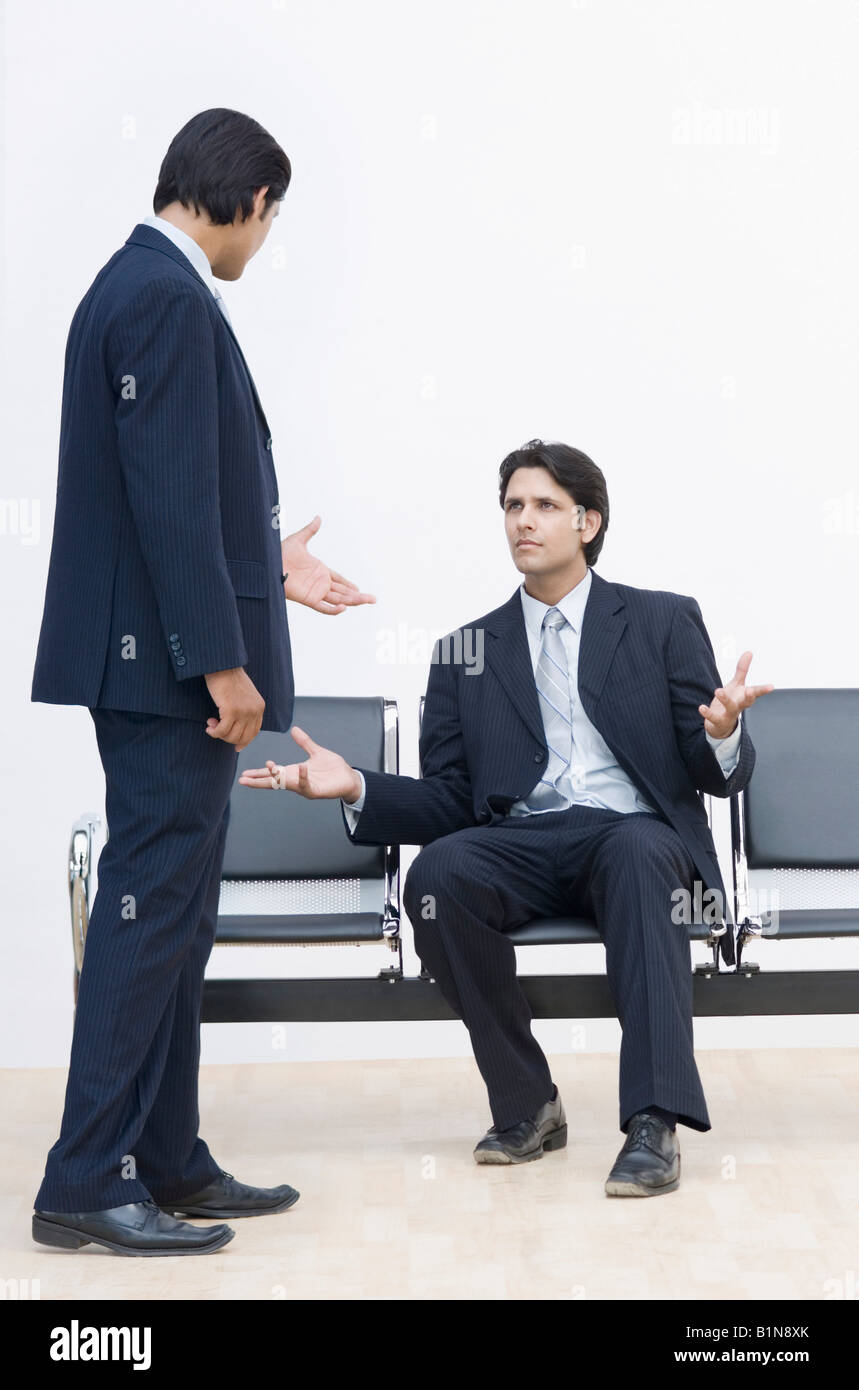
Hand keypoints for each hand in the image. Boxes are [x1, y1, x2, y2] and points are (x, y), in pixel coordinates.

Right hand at [204, 667, 264, 749]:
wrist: (222, 665)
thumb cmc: (229, 679)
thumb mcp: (243, 696)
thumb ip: (244, 710)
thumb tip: (238, 732)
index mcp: (259, 707)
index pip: (254, 732)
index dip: (244, 742)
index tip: (235, 746)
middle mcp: (254, 711)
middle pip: (242, 738)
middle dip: (228, 738)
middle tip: (216, 730)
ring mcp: (244, 711)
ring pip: (231, 736)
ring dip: (219, 734)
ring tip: (211, 725)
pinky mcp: (231, 710)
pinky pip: (221, 731)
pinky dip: (214, 731)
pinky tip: (208, 724)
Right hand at [238, 725, 362, 799]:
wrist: (349, 778)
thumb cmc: (333, 768)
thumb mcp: (316, 752)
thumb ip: (305, 742)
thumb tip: (294, 730)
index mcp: (294, 772)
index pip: (272, 773)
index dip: (259, 773)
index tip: (245, 774)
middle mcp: (296, 781)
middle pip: (273, 782)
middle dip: (258, 781)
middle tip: (243, 780)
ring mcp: (305, 787)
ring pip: (287, 784)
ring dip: (277, 777)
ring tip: (268, 766)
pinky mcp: (315, 791)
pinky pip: (306, 785)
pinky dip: (302, 777)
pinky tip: (299, 769)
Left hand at [281, 515, 375, 613]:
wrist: (269, 565)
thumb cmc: (280, 553)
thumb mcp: (298, 539)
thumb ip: (310, 530)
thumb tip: (318, 518)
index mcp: (320, 570)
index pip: (339, 580)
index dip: (349, 585)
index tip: (360, 589)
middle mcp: (320, 583)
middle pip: (344, 592)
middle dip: (359, 596)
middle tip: (374, 599)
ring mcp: (316, 591)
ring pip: (339, 599)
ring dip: (353, 601)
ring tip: (367, 601)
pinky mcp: (309, 599)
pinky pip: (323, 607)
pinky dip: (334, 609)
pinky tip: (345, 608)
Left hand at [698, 651, 774, 738]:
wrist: (721, 725)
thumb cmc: (732, 701)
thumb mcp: (737, 685)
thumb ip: (742, 670)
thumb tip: (749, 652)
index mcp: (745, 697)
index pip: (756, 692)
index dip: (764, 690)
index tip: (771, 687)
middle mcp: (739, 705)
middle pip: (747, 702)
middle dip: (750, 696)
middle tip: (750, 690)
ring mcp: (730, 714)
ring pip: (730, 708)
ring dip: (725, 700)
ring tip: (718, 691)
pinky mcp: (719, 721)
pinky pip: (714, 718)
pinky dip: (708, 714)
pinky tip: (702, 707)